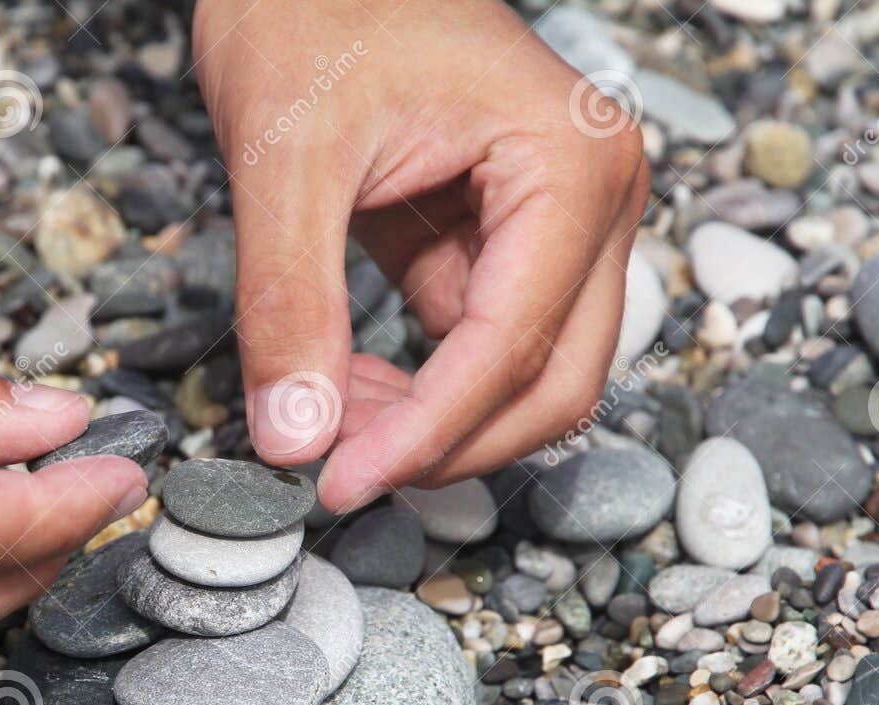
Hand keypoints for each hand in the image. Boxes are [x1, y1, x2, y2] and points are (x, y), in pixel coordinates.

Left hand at [193, 0, 648, 508]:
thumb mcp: (286, 158)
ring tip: (321, 413)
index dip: (428, 434)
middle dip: (446, 444)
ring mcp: (557, 226)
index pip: (517, 345)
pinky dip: (415, 389)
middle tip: (335, 471)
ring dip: (430, 422)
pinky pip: (477, 349)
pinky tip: (339, 385)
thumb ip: (288, 304)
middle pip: (555, 383)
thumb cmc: (312, 7)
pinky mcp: (502, 244)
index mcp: (570, 164)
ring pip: (525, 379)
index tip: (338, 482)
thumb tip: (294, 439)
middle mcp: (592, 199)